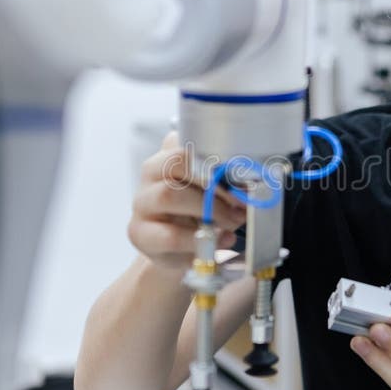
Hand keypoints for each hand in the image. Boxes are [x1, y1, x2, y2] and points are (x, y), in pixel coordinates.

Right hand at [127, 131, 245, 270]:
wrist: (174, 247)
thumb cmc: (197, 212)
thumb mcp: (213, 192)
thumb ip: (226, 182)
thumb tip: (249, 185)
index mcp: (170, 154)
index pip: (189, 142)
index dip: (219, 160)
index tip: (243, 178)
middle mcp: (150, 173)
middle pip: (177, 163)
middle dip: (215, 185)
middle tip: (240, 205)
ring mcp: (142, 203)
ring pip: (169, 195)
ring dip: (208, 210)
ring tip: (231, 223)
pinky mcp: (141, 234)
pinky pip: (169, 236)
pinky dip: (199, 241)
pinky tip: (218, 241)